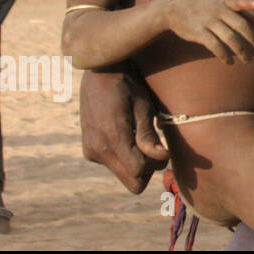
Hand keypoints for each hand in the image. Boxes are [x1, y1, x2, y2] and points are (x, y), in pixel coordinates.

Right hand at [79, 67, 168, 193]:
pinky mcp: (89, 149)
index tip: (165, 149)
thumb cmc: (127, 86)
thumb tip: (160, 159)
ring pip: (123, 174)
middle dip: (148, 169)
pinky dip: (126, 156)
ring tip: (142, 136)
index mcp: (112, 137)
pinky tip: (129, 134)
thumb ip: (148, 135)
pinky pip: (114, 164)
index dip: (156, 165)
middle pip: (131, 181)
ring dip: (137, 162)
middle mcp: (97, 149)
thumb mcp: (142, 106)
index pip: (138, 172)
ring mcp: (90, 151)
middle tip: (156, 145)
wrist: (99, 73)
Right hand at [162, 0, 253, 62]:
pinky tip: (229, 62)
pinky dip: (224, 55)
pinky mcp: (198, 32)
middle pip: (240, 25)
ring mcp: (208, 21)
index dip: (250, 2)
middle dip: (253, 40)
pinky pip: (215, 46)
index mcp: (224, 2)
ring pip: (230, 38)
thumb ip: (240, 11)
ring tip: (247, 60)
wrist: (173, 9)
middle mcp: (217, 11)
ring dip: (241, 51)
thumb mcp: (220, 4)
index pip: (239, 1)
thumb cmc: (202, 7)